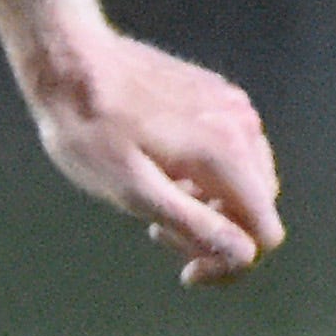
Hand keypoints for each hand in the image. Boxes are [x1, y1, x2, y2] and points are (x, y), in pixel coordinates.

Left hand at [25, 31, 283, 285]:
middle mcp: (242, 126)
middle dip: (217, 234)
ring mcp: (233, 106)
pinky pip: (231, 151)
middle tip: (158, 232)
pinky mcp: (217, 95)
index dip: (231, 263)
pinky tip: (160, 168)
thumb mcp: (134, 193)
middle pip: (258, 209)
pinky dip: (205, 175)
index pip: (265, 232)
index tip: (187, 271)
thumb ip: (195, 226)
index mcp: (226, 153)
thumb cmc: (91, 132)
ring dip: (210, 205)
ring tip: (156, 199)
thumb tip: (245, 255)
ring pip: (246, 181)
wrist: (71, 64)